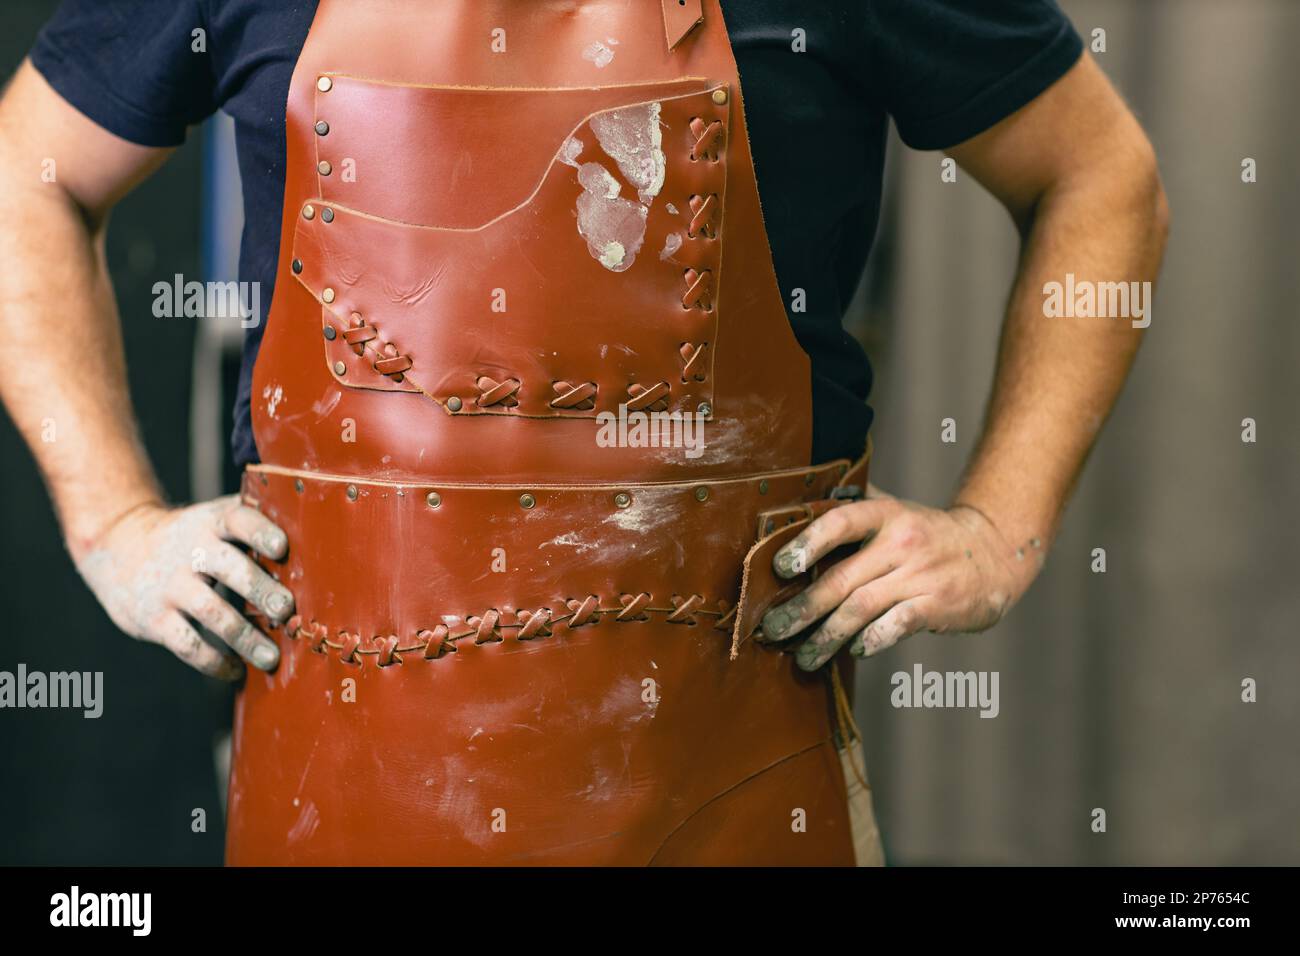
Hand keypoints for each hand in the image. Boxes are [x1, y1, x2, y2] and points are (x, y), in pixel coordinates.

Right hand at [72, 495, 293, 680]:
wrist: (117, 545)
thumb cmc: (189, 536)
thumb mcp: (211, 519)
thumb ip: (251, 523)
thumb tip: (314, 531)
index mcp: (211, 523)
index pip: (237, 520)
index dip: (259, 532)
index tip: (281, 547)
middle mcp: (190, 551)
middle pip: (229, 569)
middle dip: (260, 591)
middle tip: (286, 610)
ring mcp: (170, 586)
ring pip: (211, 613)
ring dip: (244, 638)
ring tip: (271, 658)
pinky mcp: (154, 619)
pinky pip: (187, 644)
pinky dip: (214, 662)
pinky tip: (236, 670)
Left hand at [758, 486, 1043, 669]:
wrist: (993, 552)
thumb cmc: (927, 535)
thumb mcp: (894, 511)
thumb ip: (853, 509)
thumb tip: (797, 507)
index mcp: (886, 515)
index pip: (840, 522)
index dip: (807, 544)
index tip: (781, 568)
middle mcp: (902, 542)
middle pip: (842, 578)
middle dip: (802, 608)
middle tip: (772, 630)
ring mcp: (922, 574)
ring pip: (862, 608)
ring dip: (827, 636)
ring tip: (803, 657)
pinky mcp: (938, 604)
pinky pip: (897, 624)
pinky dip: (872, 639)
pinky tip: (854, 650)